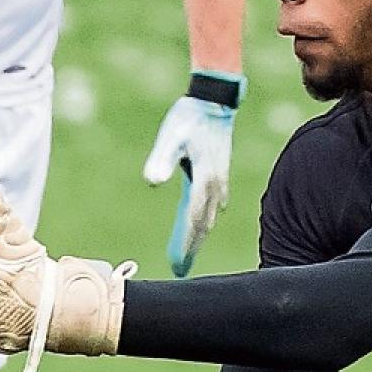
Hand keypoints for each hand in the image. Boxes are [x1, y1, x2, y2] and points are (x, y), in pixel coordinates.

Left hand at [143, 73, 243, 276]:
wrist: (214, 101)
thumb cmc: (188, 117)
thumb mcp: (170, 136)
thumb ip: (162, 159)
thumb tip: (152, 182)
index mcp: (204, 180)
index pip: (193, 221)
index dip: (185, 245)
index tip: (178, 267)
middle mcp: (215, 185)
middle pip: (203, 224)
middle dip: (192, 247)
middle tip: (181, 270)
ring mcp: (219, 180)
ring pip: (209, 215)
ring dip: (199, 235)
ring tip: (188, 252)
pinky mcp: (218, 174)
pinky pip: (212, 204)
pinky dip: (204, 218)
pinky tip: (200, 223)